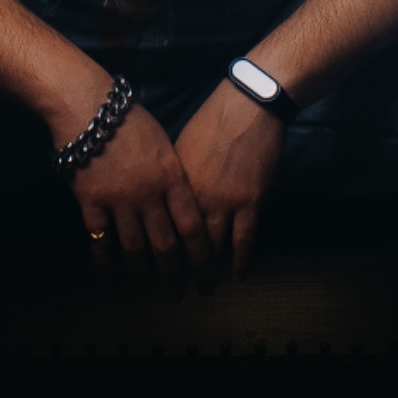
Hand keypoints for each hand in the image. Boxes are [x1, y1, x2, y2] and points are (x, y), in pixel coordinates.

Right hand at [71, 105, 213, 282]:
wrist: (88, 108)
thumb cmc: (131, 120)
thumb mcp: (165, 144)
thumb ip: (175, 175)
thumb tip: (183, 201)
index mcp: (173, 179)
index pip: (193, 228)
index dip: (201, 257)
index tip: (207, 276)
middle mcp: (150, 195)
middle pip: (166, 246)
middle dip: (174, 276)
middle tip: (177, 296)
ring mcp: (120, 201)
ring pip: (134, 248)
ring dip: (140, 273)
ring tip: (143, 288)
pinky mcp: (91, 202)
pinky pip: (100, 239)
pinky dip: (105, 261)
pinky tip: (109, 276)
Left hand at [173, 85, 280, 278]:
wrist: (249, 105)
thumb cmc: (213, 120)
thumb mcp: (180, 147)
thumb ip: (173, 178)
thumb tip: (163, 198)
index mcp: (173, 183)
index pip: (160, 226)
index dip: (154, 251)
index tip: (148, 270)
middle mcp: (193, 196)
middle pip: (181, 242)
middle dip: (176, 271)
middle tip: (171, 292)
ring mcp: (222, 201)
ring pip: (211, 247)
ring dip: (207, 272)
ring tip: (203, 290)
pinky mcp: (249, 201)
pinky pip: (244, 240)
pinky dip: (240, 261)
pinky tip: (237, 276)